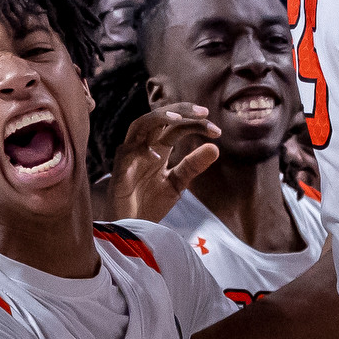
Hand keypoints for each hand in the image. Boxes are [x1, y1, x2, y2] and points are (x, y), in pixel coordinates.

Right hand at [110, 105, 219, 221]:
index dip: (197, 124)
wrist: (130, 227)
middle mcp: (145, 145)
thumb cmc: (149, 203)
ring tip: (180, 119)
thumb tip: (216, 149)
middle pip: (161, 117)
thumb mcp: (177, 183)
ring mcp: (131, 153)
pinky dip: (144, 145)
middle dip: (182, 111)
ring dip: (161, 117)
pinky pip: (130, 148)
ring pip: (143, 123)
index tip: (217, 132)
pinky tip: (159, 154)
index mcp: (159, 148)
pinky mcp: (120, 166)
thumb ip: (193, 165)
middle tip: (204, 113)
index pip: (178, 127)